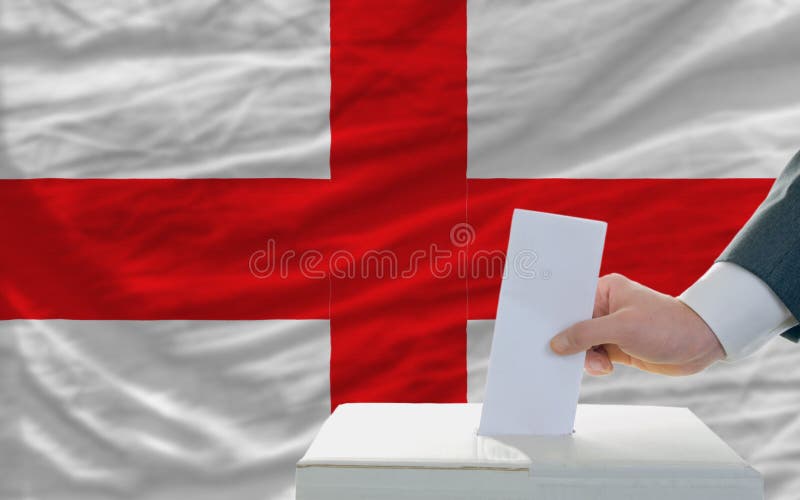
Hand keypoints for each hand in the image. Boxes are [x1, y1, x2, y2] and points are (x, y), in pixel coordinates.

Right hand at [549, 273, 725, 375]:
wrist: (701, 344)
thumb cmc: (668, 326)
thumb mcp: (622, 328)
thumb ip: (585, 335)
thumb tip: (557, 343)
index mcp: (604, 290)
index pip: (570, 303)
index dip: (556, 318)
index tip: (544, 334)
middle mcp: (605, 307)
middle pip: (573, 326)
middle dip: (571, 342)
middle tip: (568, 355)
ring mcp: (611, 328)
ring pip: (583, 345)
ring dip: (586, 357)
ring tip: (601, 363)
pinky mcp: (618, 346)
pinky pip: (595, 356)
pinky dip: (595, 364)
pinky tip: (605, 368)